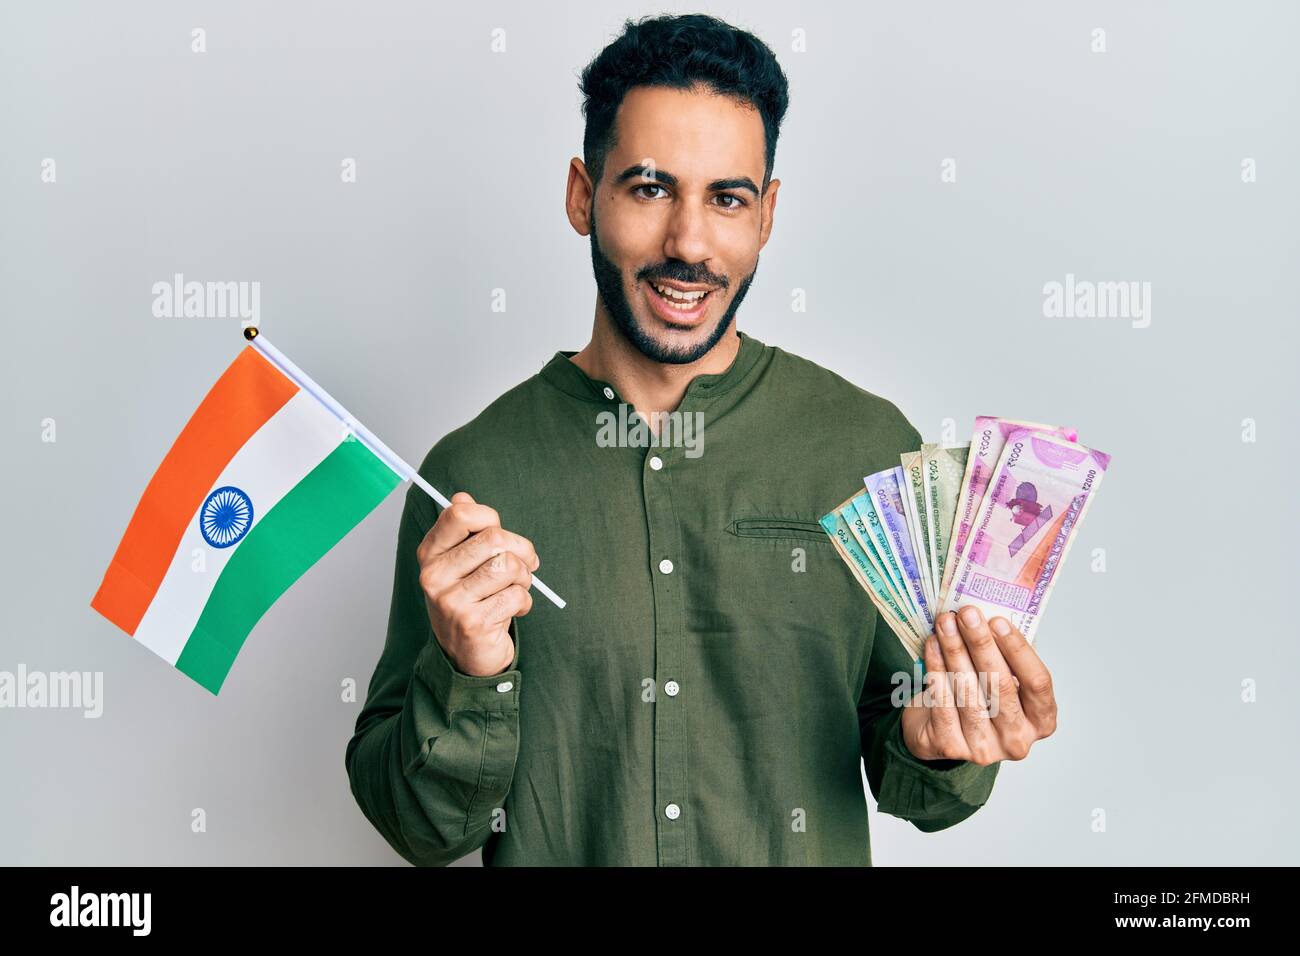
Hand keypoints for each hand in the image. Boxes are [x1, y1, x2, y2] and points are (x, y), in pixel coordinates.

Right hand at [416, 491, 538, 676]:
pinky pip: (516, 595)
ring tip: (517, 588)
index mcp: (430, 554)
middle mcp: (434, 575)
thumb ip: (463, 530)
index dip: (490, 517)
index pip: (460, 514)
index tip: (500, 533)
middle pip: (494, 538)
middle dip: (522, 549)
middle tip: (527, 563)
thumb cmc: (471, 599)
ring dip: (524, 578)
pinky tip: (513, 610)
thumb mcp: (461, 563)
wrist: (466, 655)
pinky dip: (524, 602)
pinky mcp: (472, 623)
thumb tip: (463, 497)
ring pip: (509, 566)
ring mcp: (451, 601)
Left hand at [900, 606, 1057, 765]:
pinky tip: (932, 644)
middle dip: (981, 644)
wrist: (939, 732)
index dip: (1018, 651)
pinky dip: (936, 667)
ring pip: (968, 690)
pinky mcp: (951, 746)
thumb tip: (987, 618)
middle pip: (1000, 685)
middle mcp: (1018, 740)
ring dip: (955, 650)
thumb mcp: (1002, 680)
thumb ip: (1004, 657)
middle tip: (967, 614)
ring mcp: (984, 748)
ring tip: (946, 622)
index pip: (1037, 683)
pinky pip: (941, 699)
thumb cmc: (980, 698)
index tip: (998, 621)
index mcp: (1041, 721)